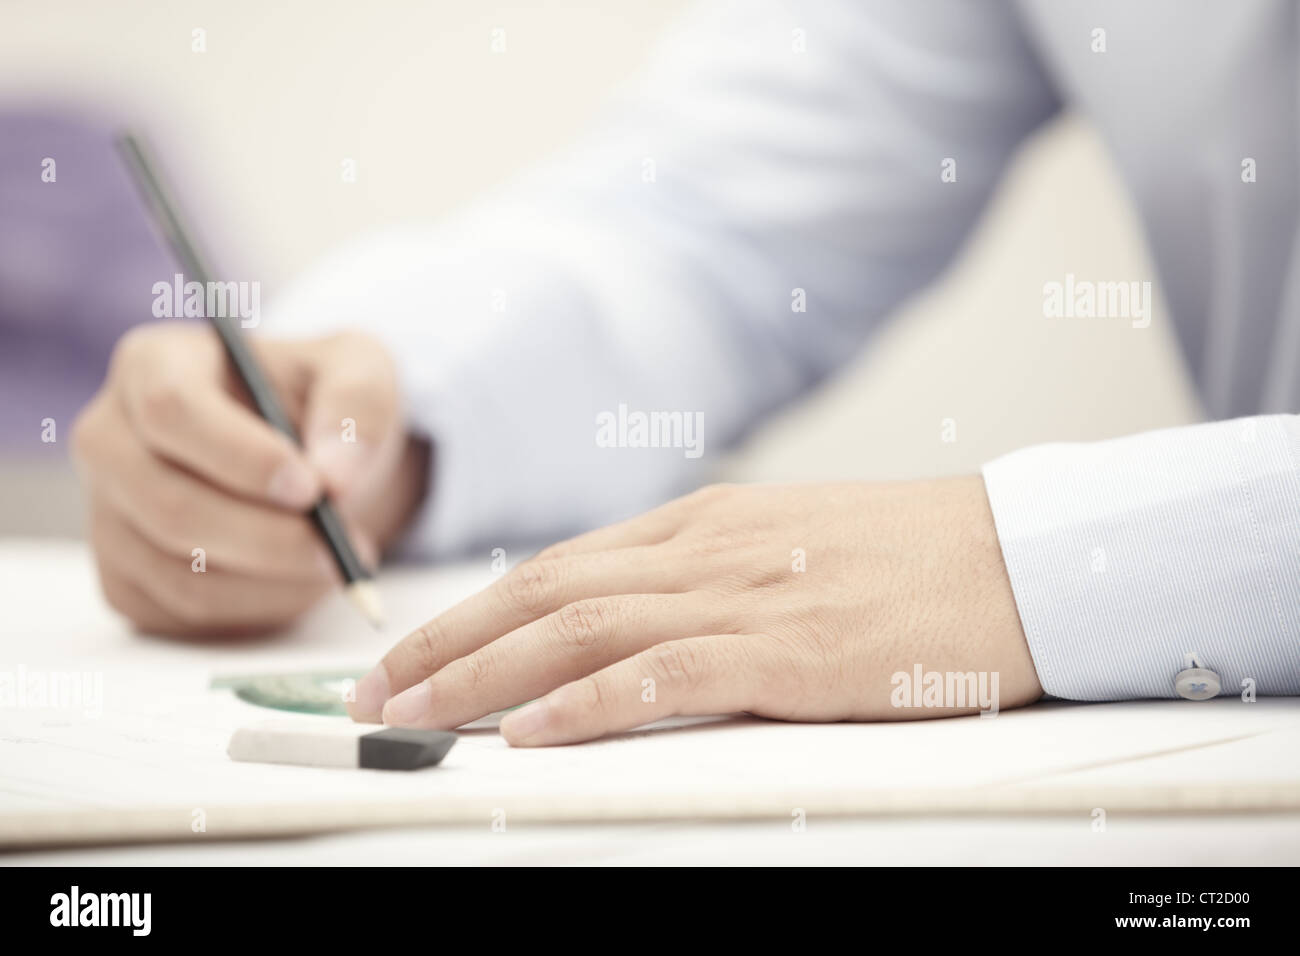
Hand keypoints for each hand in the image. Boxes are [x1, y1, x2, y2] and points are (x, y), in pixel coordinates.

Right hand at [73, 323, 427, 636]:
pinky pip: (185, 612)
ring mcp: (107, 514)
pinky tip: (297, 578)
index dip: (241, 456)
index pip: (171, 409)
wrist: (308, 458)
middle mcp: (110, 438)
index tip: (311, 488)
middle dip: (268, 538)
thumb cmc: (322, 402)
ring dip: (274, 583)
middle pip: (169, 504)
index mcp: (154, 364)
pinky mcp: (124, 578)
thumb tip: (335, 477)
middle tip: (340, 551)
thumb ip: (357, 404)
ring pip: (180, 574)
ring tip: (335, 562)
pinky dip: (258, 608)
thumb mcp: (359, 370)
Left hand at [351, 477, 1041, 743]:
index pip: (555, 568)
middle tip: (370, 694)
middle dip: (443, 646)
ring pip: (579, 631)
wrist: (1019, 556)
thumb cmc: (910, 559)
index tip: (408, 654)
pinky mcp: (787, 651)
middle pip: (541, 595)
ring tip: (411, 717)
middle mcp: (703, 549)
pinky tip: (529, 732)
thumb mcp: (789, 548)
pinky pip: (662, 676)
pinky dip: (586, 705)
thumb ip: (708, 576)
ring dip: (482, 677)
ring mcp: (742, 594)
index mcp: (702, 525)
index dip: (468, 614)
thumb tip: (631, 620)